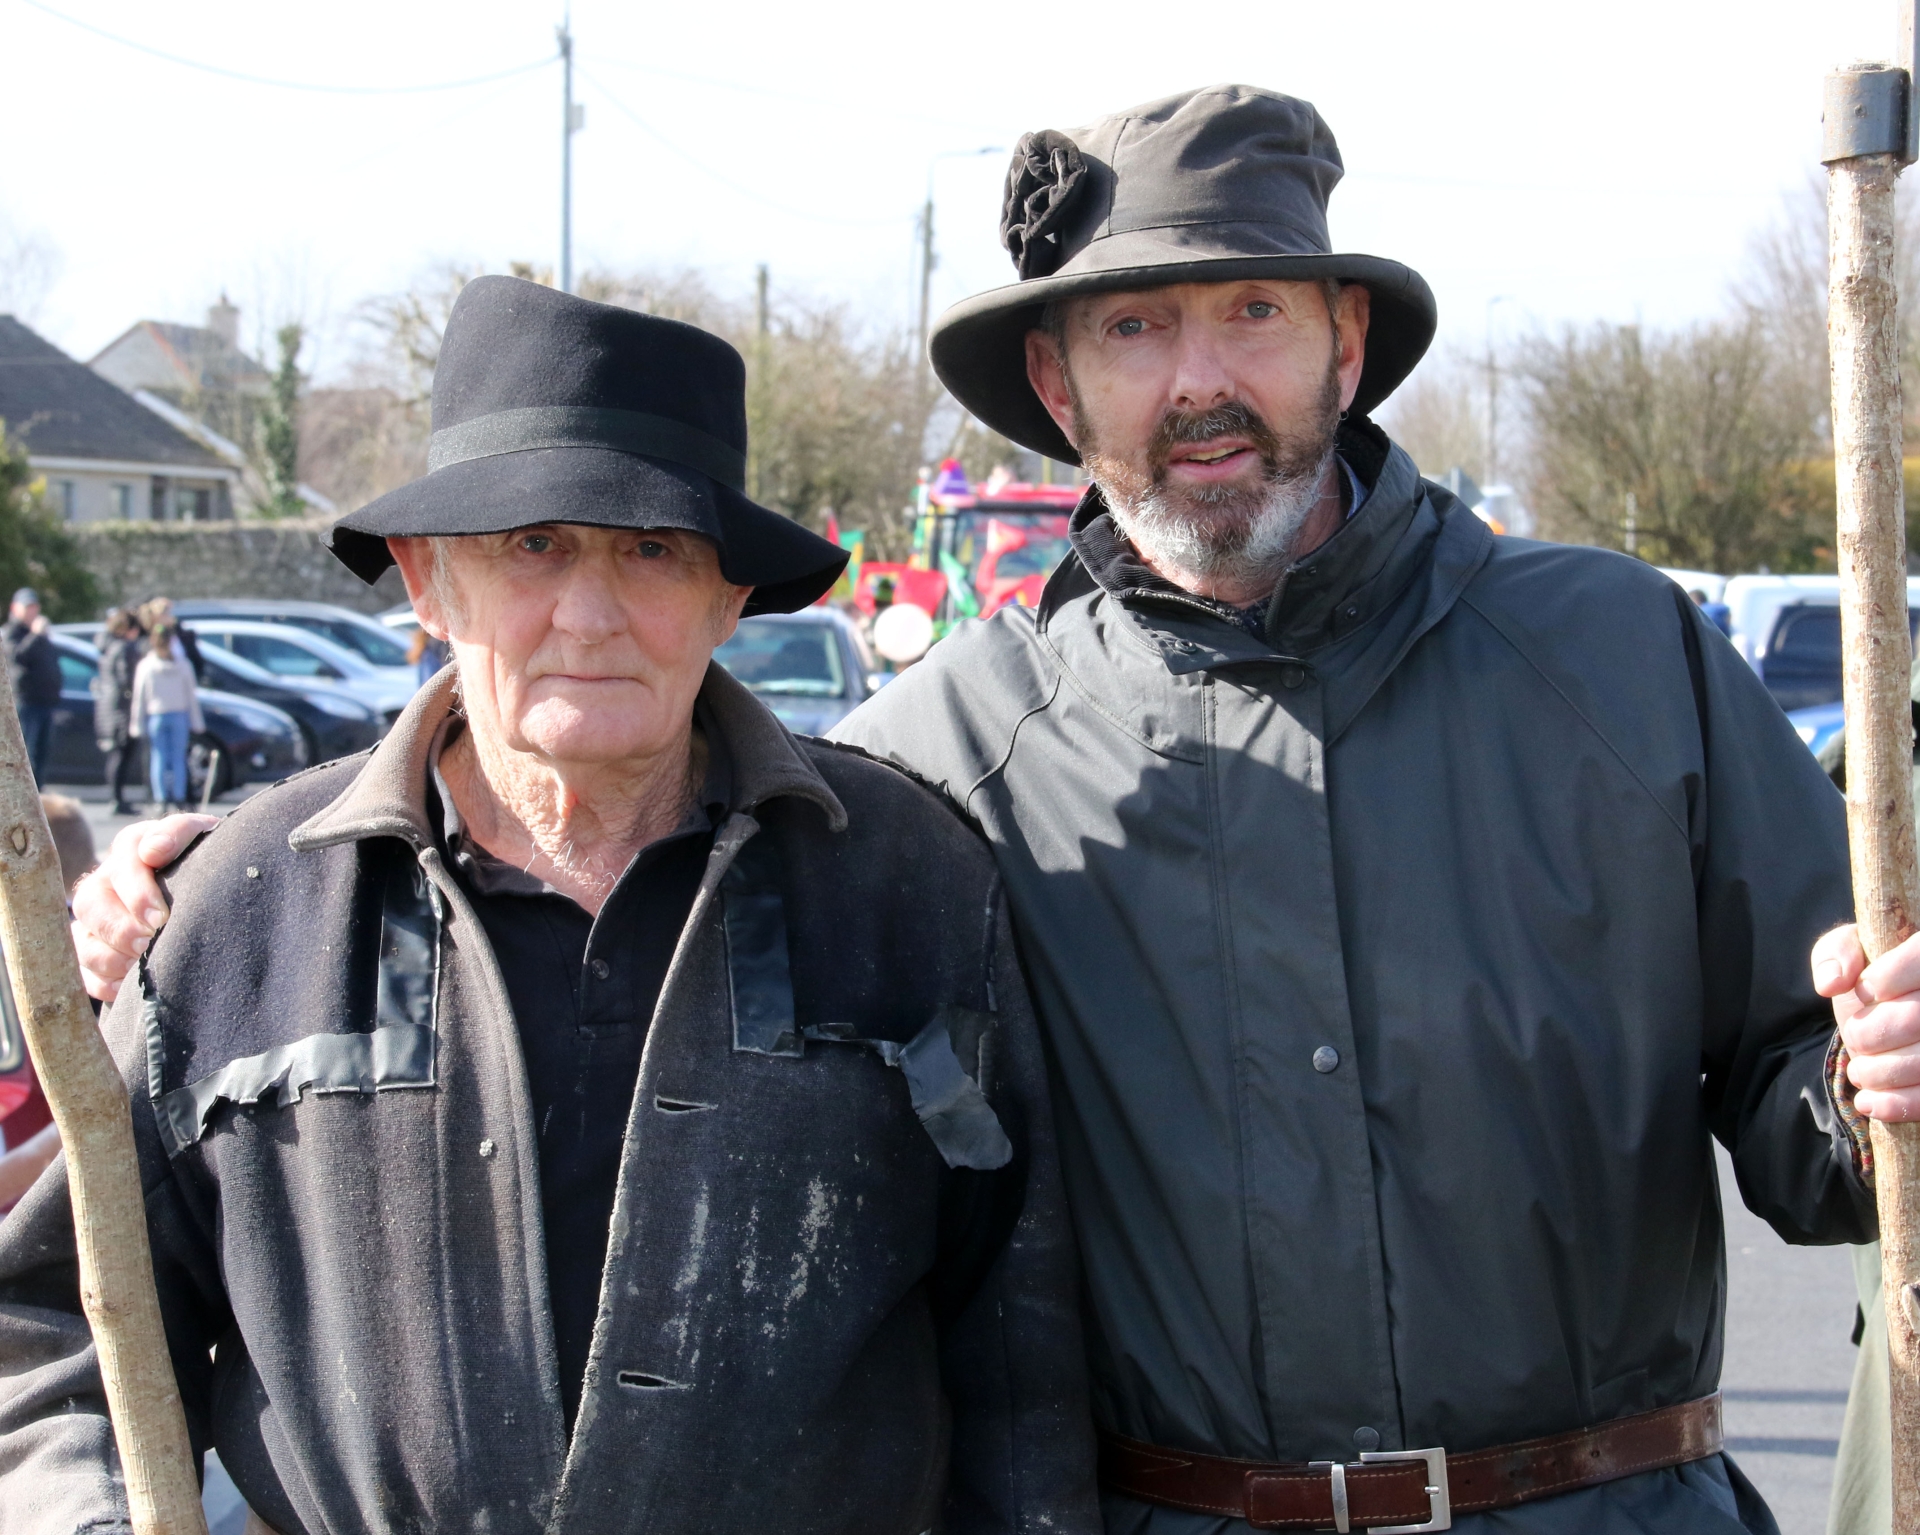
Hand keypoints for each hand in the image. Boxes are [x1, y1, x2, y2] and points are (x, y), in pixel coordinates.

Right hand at [70, 814, 216, 1002]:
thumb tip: (153, 849)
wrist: (214, 898)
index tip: (161, 915)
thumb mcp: (204, 841)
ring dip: (109, 955)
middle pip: (90, 901)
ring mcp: (96, 919)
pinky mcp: (96, 952)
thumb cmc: (211, 867)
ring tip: (138, 963)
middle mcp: (108, 881)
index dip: (136, 887)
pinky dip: (102, 981)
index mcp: (135, 847)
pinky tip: (126, 987)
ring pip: (82, 938)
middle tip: (148, 941)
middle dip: (119, 926)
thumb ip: (181, 833)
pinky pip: (84, 971)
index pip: (123, 854)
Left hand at [1815, 923, 1919, 1121]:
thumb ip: (1836, 954)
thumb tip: (1831, 983)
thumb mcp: (1849, 954)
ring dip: (1877, 1072)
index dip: (1885, 979)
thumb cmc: (1872, 981)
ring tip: (1859, 1072)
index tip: (1865, 991)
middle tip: (1854, 1040)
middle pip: (1914, 1019)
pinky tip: (1871, 1102)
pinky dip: (1896, 1104)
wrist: (1890, 1022)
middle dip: (1868, 1034)